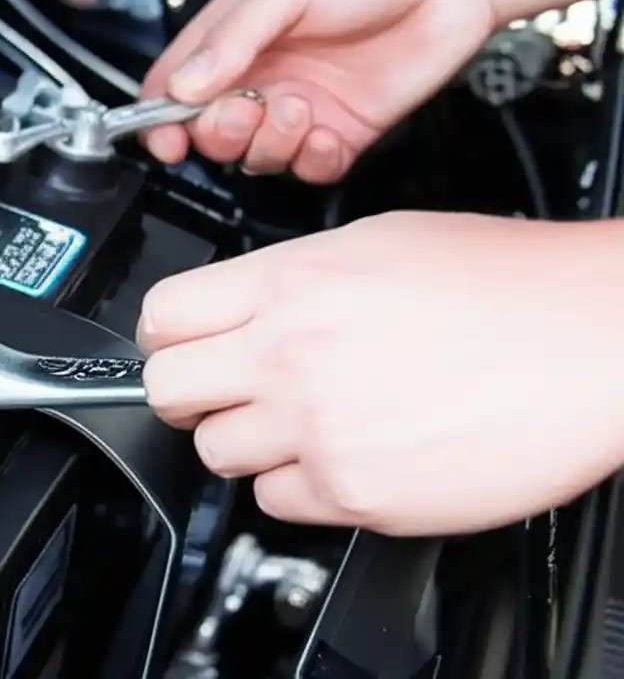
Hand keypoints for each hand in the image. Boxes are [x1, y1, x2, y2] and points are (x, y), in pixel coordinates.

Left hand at [137, 212, 623, 535]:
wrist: (594, 339)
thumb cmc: (508, 285)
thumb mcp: (377, 241)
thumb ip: (288, 280)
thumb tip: (238, 309)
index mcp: (292, 283)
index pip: (162, 316)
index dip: (164, 335)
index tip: (178, 345)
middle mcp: (291, 354)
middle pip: (166, 391)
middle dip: (188, 392)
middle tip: (226, 388)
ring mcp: (318, 428)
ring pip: (216, 453)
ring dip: (247, 441)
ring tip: (305, 420)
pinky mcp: (354, 492)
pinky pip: (277, 501)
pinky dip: (299, 485)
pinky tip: (344, 453)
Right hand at [140, 0, 499, 182]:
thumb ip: (232, 39)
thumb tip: (182, 87)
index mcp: (235, 39)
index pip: (174, 89)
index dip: (161, 118)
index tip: (167, 136)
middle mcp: (263, 77)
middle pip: (211, 132)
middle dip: (220, 133)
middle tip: (246, 109)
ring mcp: (301, 108)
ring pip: (257, 157)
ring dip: (269, 145)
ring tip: (300, 109)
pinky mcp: (342, 132)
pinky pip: (309, 170)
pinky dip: (311, 161)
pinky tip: (327, 133)